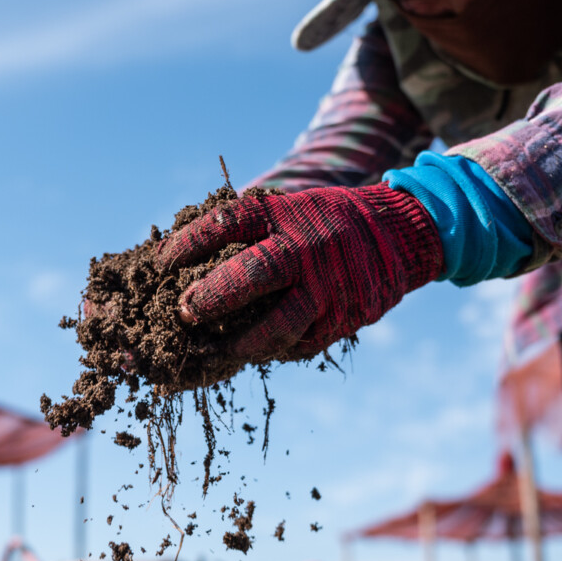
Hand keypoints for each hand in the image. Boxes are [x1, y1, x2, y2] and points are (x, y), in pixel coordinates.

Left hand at [157, 183, 441, 361]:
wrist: (400, 234)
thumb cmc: (323, 222)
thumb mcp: (287, 208)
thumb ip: (247, 232)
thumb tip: (181, 265)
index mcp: (284, 214)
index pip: (228, 223)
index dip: (190, 243)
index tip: (161, 264)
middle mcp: (306, 249)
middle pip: (254, 275)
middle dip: (213, 297)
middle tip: (184, 312)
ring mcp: (326, 288)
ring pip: (278, 327)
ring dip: (238, 345)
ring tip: (209, 352)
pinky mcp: (341, 321)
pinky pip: (297, 345)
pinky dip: (270, 351)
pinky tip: (249, 351)